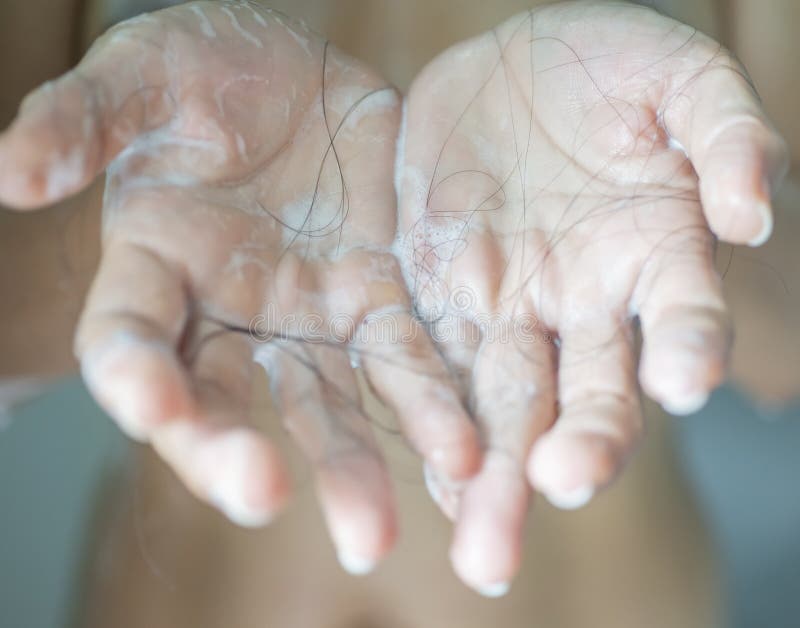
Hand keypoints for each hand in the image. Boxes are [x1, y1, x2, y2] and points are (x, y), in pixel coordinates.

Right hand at [0, 1, 480, 570]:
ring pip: (326, 406)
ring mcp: (310, 320)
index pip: (129, 339)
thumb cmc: (213, 73)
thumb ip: (85, 119)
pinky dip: (431, 412)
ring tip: (375, 534)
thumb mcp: (146, 74)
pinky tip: (462, 457)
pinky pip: (407, 365)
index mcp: (158, 266)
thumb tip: (12, 173)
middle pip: (224, 401)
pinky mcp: (380, 308)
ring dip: (349, 469)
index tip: (153, 407)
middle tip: (263, 497)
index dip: (134, 375)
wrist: (310, 80)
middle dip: (236, 454)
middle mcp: (230, 316)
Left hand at [397, 2, 787, 592]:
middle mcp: (583, 305)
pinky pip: (436, 374)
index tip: (681, 384)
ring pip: (507, 408)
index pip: (682, 320)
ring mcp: (508, 311)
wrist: (502, 71)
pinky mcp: (438, 302)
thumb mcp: (672, 73)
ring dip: (497, 476)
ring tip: (485, 547)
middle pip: (589, 396)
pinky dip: (437, 427)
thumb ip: (722, 132)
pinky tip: (434, 482)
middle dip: (581, 450)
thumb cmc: (602, 67)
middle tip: (558, 492)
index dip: (688, 348)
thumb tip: (750, 216)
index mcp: (652, 254)